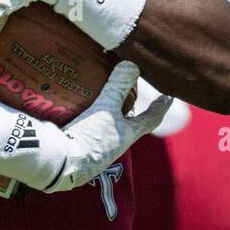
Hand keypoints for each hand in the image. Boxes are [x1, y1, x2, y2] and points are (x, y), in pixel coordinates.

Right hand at [44, 61, 172, 191]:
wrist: (59, 165)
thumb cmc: (89, 137)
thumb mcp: (105, 107)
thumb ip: (118, 86)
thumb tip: (132, 64)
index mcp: (127, 135)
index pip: (151, 119)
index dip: (160, 106)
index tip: (169, 96)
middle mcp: (115, 145)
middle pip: (129, 125)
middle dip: (132, 111)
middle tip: (133, 95)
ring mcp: (96, 151)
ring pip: (108, 129)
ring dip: (108, 115)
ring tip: (102, 99)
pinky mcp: (77, 150)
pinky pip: (87, 131)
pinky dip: (88, 119)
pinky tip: (76, 111)